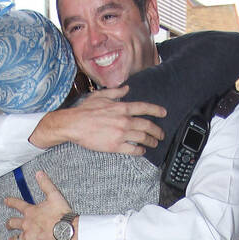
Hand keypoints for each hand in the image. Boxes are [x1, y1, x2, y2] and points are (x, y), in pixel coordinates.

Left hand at [5, 171, 74, 239]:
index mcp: (31, 212)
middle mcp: (27, 224)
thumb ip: (45, 184)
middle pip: (13, 224)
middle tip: (7, 225)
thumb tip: (39, 173)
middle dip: (9, 224)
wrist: (66, 230)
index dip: (10, 202)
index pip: (17, 205)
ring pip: (16, 239)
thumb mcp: (54, 195)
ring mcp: (29, 237)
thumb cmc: (61, 214)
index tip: (5, 201)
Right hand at [29, 87, 166, 155]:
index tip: (164, 113)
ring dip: (151, 141)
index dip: (156, 110)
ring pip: (143, 138)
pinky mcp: (115, 146)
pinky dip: (140, 150)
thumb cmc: (85, 111)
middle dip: (158, 131)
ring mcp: (121, 134)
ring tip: (154, 143)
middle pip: (147, 125)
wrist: (74, 125)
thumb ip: (116, 92)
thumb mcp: (101, 96)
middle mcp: (124, 120)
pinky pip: (133, 149)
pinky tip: (142, 150)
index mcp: (121, 107)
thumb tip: (126, 89)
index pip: (144, 108)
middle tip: (162, 134)